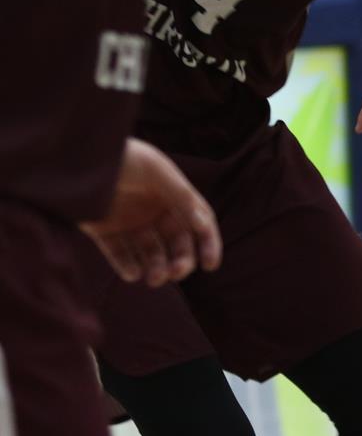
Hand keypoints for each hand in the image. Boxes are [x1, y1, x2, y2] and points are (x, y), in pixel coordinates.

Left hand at [81, 140, 220, 286]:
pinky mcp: (103, 230)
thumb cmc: (123, 156)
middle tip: (177, 273)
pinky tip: (132, 274)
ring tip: (154, 279)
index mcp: (172, 195)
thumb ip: (181, 195)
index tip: (210, 266)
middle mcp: (154, 210)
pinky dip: (127, 266)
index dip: (207, 244)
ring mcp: (129, 221)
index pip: (198, 223)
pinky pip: (119, 254)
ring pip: (149, 252)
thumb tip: (203, 224)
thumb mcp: (156, 170)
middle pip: (176, 243)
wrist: (76, 155)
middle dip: (180, 260)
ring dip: (156, 268)